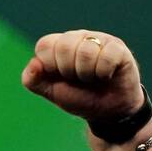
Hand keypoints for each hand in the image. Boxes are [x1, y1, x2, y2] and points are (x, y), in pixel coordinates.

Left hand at [21, 30, 143, 123]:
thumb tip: (33, 64)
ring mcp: (99, 40)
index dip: (50, 66)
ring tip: (93, 78)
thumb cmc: (79, 97)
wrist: (107, 112)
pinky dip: (104, 73)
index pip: (45, 45)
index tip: (60, 77)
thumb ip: (33, 80)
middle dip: (69, 71)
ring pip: (86, 51)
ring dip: (87, 74)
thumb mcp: (51, 92)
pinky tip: (107, 76)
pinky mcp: (118, 48)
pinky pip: (106, 56)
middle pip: (64, 46)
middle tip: (78, 79)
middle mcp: (78, 38)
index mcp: (58, 45)